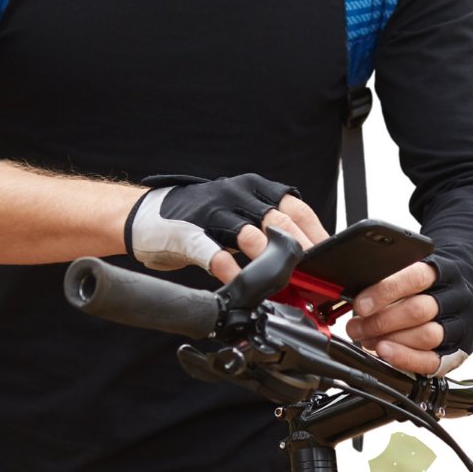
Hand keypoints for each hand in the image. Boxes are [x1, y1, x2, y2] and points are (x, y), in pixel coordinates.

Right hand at [123, 173, 328, 281]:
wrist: (143, 216)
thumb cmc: (197, 219)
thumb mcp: (238, 218)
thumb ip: (266, 234)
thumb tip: (301, 262)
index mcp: (253, 189)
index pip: (294, 208)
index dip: (315, 233)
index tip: (330, 257)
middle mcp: (235, 196)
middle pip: (277, 219)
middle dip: (299, 247)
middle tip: (314, 272)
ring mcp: (210, 212)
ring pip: (246, 231)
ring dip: (267, 255)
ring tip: (282, 277)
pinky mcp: (186, 232)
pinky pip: (210, 249)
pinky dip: (226, 266)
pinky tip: (237, 282)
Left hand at [346, 259, 469, 375]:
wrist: (469, 292)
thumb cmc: (426, 285)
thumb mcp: (410, 271)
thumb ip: (387, 278)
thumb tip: (354, 293)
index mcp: (443, 271)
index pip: (415, 277)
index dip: (385, 291)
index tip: (361, 304)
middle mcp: (455, 297)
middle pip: (419, 310)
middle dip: (381, 321)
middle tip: (355, 327)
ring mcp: (459, 326)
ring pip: (427, 336)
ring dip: (391, 341)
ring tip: (368, 340)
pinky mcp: (456, 352)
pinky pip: (432, 360)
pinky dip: (405, 359)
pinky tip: (385, 353)